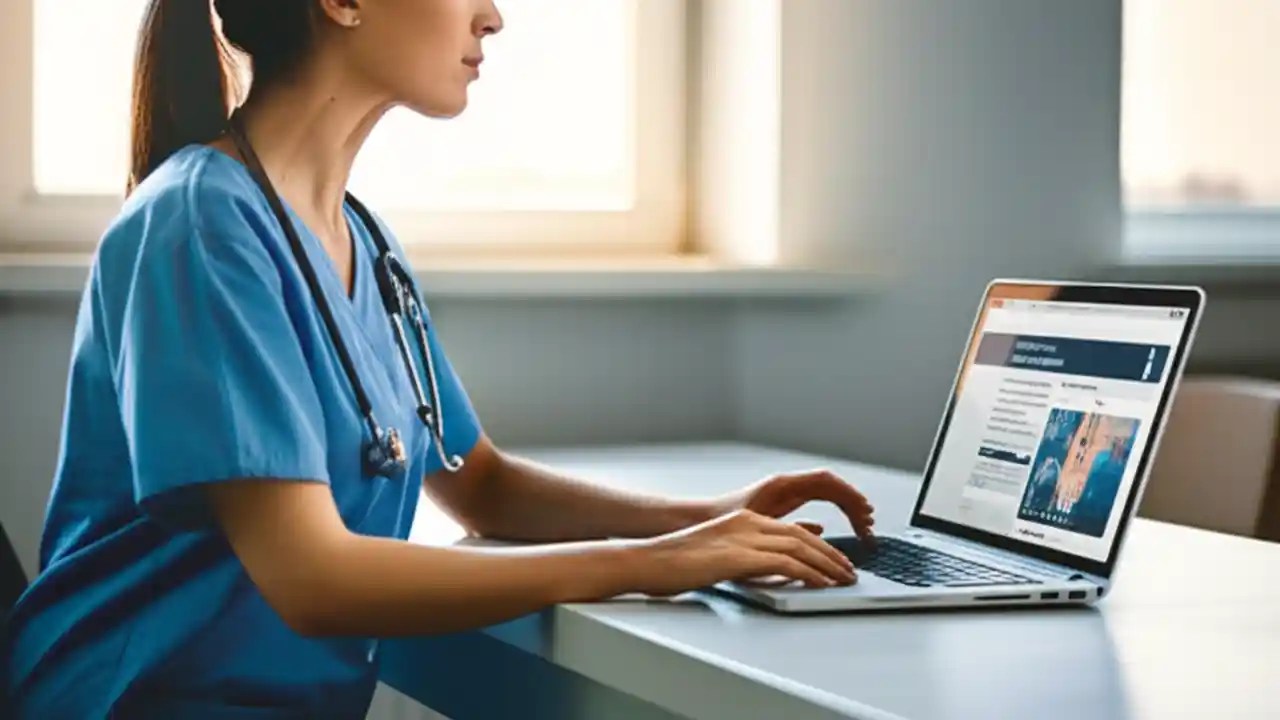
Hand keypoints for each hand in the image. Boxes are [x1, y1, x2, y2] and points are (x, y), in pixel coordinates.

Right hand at [629, 510, 856, 596]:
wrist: (647, 562)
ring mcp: (744, 537)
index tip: (835, 563)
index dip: (819, 546)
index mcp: (743, 520)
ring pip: (800, 547)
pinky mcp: (739, 555)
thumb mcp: (718, 557)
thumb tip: (773, 570)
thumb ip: (747, 559)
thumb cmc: (675, 565)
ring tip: (844, 580)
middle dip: (831, 555)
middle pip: (803, 536)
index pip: (792, 531)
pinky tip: (821, 584)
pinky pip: (786, 563)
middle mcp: (747, 523)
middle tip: (849, 572)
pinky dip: (809, 573)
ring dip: (827, 565)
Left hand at [710, 469, 875, 540]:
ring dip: (845, 508)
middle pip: (830, 487)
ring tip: (862, 526)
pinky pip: (815, 502)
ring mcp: (784, 493)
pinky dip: (830, 514)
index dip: (849, 495)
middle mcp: (785, 486)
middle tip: (868, 524)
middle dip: (853, 504)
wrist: (697, 520)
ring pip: (825, 494)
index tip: (864, 513)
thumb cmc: (721, 522)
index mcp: (782, 486)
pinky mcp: (781, 505)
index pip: (826, 482)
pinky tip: (836, 531)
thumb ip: (788, 529)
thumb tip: (820, 532)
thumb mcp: (758, 526)